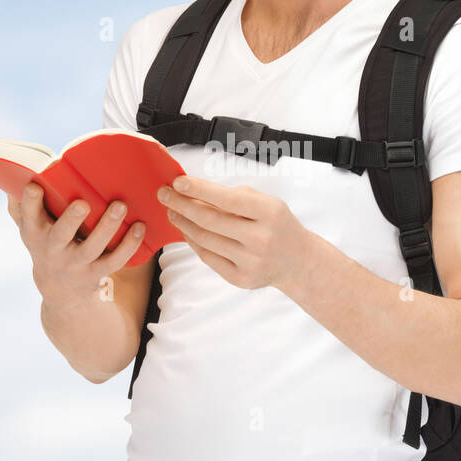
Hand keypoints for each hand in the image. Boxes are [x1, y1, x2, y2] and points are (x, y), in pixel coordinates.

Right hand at [7, 185, 144, 299]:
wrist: (59, 288)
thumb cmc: (46, 241)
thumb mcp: (29, 226)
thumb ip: (22, 202)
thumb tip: (18, 169)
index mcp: (35, 232)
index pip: (28, 216)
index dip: (30, 202)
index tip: (35, 186)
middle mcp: (53, 249)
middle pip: (61, 235)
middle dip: (71, 219)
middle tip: (83, 203)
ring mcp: (75, 263)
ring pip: (92, 248)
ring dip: (107, 227)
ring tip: (120, 206)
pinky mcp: (96, 273)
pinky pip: (114, 261)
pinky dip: (128, 245)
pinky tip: (139, 227)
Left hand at [156, 174, 311, 290]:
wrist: (297, 261)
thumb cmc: (277, 225)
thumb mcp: (267, 203)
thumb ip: (235, 197)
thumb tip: (195, 193)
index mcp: (270, 213)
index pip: (227, 198)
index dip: (199, 189)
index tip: (177, 181)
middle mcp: (261, 239)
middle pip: (210, 220)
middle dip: (182, 205)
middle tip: (164, 194)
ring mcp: (250, 262)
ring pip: (204, 239)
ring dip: (183, 223)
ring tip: (172, 211)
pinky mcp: (240, 279)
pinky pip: (207, 257)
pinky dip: (193, 241)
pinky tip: (186, 229)